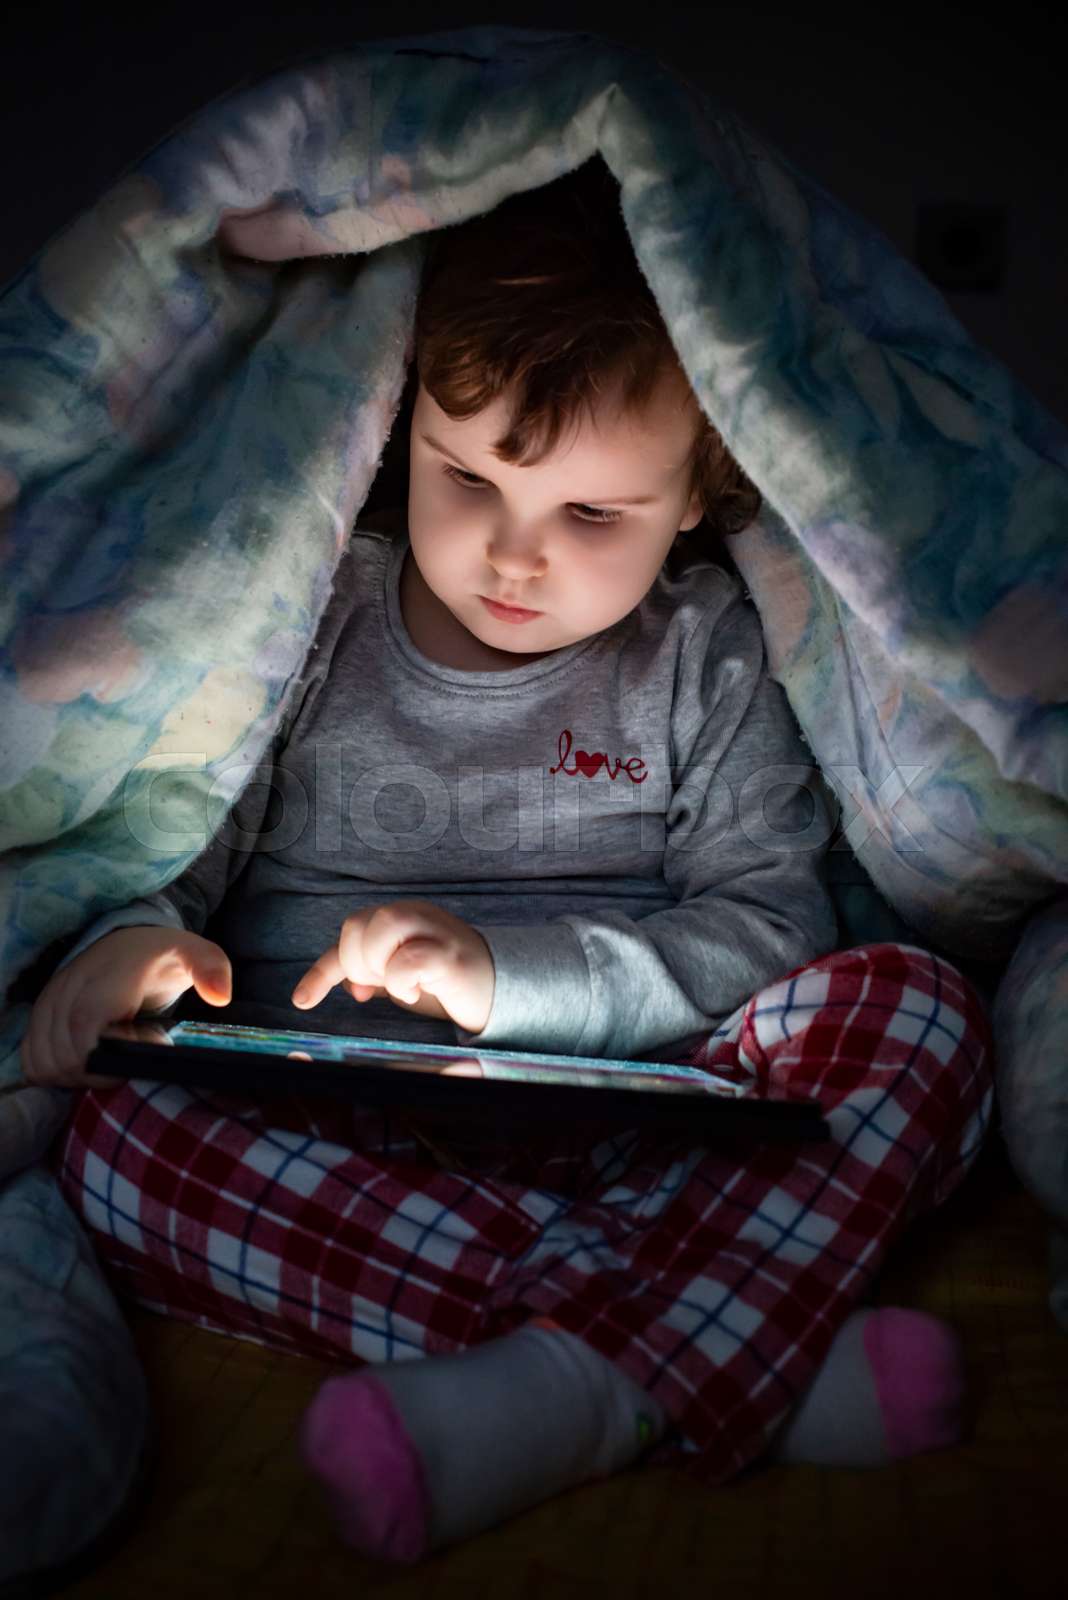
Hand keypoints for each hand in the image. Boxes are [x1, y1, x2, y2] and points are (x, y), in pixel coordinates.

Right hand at [20, 926, 231, 1087]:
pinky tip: (82, 1070)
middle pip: (63, 1052)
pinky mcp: (40, 1016)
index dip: (99, 1056)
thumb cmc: (163, 957)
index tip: (126, 1068)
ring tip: (104, 1073)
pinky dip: (52, 1072)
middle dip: (93, 1075)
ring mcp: (51, 1002)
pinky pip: (31, 1058)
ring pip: (43, 1059)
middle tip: (122, 1074)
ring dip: (72, 1077)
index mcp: (109, 976)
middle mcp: (71, 987)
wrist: (128, 943)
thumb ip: (213, 969)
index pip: (85, 1024)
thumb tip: (220, 996)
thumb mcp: (197, 954)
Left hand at [292, 900, 494, 1034]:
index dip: (323, 970)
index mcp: (400, 918)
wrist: (501, 991)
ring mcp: (435, 930)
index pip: (348, 933)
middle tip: (381, 987)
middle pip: (357, 924)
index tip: (303, 1002)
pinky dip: (402, 982)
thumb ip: (375, 977)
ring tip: (401, 987)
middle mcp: (416, 914)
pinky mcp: (451, 954)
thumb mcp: (402, 979)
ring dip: (379, 966)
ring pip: (382, 926)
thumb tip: (348, 987)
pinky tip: (417, 992)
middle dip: (357, 965)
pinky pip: (408, 960)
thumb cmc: (448, 983)